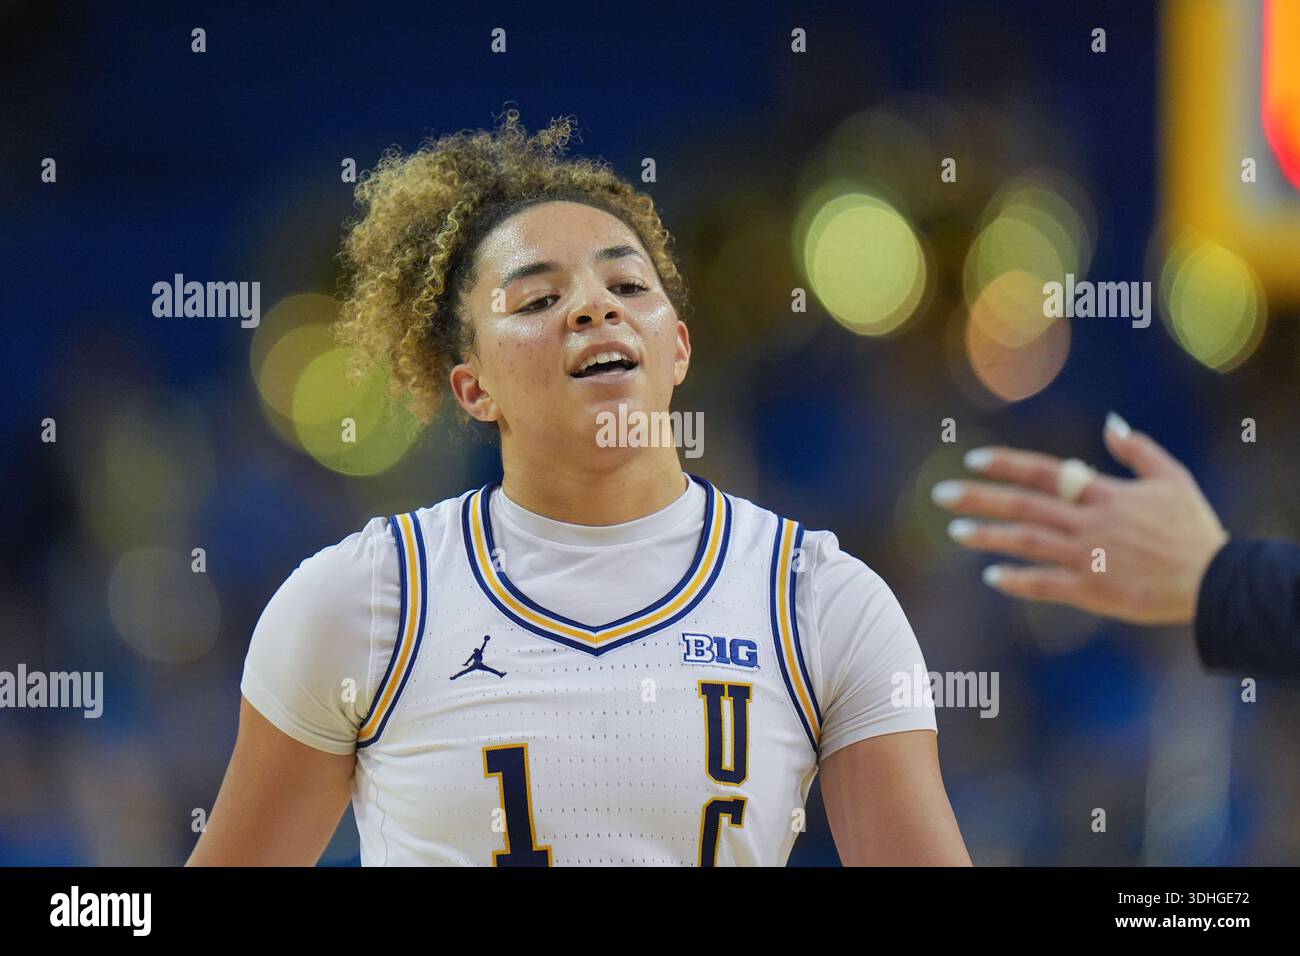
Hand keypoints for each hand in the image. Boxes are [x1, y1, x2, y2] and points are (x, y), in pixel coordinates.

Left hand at [931, 414, 1229, 624]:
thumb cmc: (1194, 529)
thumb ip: (1137, 450)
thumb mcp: (1172, 478)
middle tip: (940, 494)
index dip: (1005, 464)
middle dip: (979, 497)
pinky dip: (1017, 580)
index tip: (972, 459)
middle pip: (1024, 505)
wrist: (1216, 582)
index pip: (1044, 471)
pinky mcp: (1093, 591)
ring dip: (989, 536)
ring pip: (1027, 542)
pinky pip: (1046, 585)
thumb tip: (1109, 422)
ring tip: (955, 531)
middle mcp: (1090, 522)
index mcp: (1105, 494)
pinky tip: (990, 576)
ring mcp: (1088, 558)